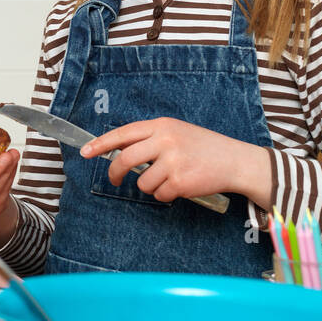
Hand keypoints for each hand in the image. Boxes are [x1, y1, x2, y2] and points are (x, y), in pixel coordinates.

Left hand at [82, 117, 269, 204]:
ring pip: (142, 182)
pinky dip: (166, 195)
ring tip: (170, 179)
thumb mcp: (177, 132)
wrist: (235, 161)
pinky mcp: (179, 181)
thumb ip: (150, 139)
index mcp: (162, 125)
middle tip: (114, 179)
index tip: (85, 152)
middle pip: (125, 159)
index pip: (123, 133)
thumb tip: (119, 151)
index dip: (101, 144)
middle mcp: (165, 140)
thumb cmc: (204, 148)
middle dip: (115, 173)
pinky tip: (181, 186)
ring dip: (151, 186)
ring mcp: (172, 161)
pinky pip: (158, 195)